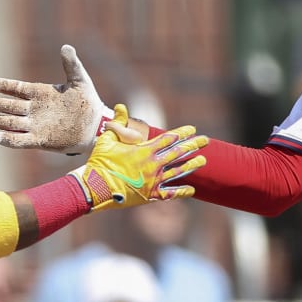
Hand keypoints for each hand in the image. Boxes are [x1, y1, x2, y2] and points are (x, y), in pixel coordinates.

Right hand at [0, 44, 112, 153]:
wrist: (96, 126)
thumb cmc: (87, 102)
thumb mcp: (80, 80)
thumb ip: (71, 64)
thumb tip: (66, 47)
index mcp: (40, 93)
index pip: (17, 88)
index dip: (3, 85)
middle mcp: (34, 109)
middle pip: (9, 106)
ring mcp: (36, 125)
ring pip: (11, 122)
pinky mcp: (40, 140)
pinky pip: (21, 140)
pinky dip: (8, 139)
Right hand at [69, 105, 207, 211]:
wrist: (95, 187)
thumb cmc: (100, 163)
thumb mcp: (108, 139)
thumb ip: (118, 123)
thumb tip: (121, 106)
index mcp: (145, 150)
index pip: (169, 138)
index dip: (182, 133)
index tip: (192, 129)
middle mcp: (153, 165)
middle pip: (178, 153)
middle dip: (193, 145)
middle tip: (206, 141)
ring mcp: (153, 181)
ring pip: (178, 172)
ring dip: (191, 165)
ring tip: (203, 160)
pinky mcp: (150, 195)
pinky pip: (170, 193)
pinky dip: (182, 191)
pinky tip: (192, 189)